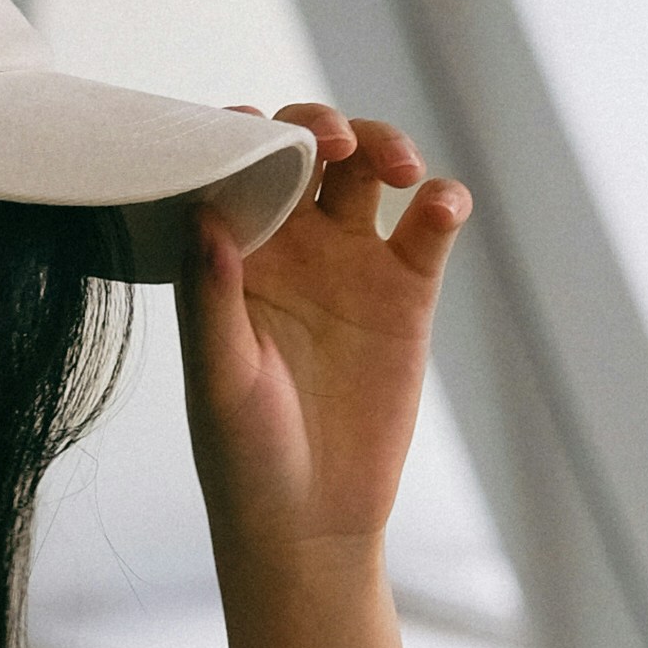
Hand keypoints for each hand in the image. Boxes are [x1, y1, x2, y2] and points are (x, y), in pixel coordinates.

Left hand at [177, 107, 468, 574]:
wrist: (311, 520)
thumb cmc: (242, 455)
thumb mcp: (218, 379)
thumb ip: (212, 297)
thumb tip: (205, 215)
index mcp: (230, 255)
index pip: (232, 167)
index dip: (241, 134)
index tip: (251, 131)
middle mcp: (289, 246)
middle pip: (307, 150)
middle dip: (321, 126)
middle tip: (336, 142)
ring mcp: (350, 264)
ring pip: (370, 172)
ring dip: (386, 145)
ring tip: (400, 170)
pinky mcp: (406, 293)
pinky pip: (428, 227)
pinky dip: (442, 201)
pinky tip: (440, 206)